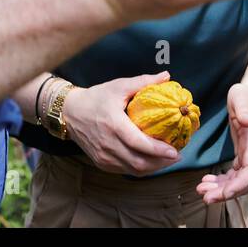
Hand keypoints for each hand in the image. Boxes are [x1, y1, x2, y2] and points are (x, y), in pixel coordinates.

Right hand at [61, 71, 181, 175]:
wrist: (70, 112)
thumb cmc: (97, 97)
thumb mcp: (119, 86)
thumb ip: (143, 81)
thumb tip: (167, 76)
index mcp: (112, 124)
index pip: (137, 142)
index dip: (157, 150)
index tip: (175, 150)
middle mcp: (107, 143)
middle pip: (138, 162)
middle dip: (161, 163)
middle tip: (177, 155)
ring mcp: (103, 156)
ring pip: (133, 170)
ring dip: (153, 167)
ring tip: (167, 159)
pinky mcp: (101, 162)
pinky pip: (125, 170)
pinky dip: (141, 168)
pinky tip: (152, 161)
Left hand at [196, 83, 247, 204]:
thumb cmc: (246, 96)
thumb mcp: (242, 97)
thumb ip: (244, 109)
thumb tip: (247, 122)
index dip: (239, 185)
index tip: (224, 194)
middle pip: (244, 182)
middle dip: (225, 193)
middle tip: (205, 197)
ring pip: (237, 182)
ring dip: (221, 190)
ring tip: (201, 190)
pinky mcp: (242, 156)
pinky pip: (233, 176)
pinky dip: (221, 183)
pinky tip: (206, 182)